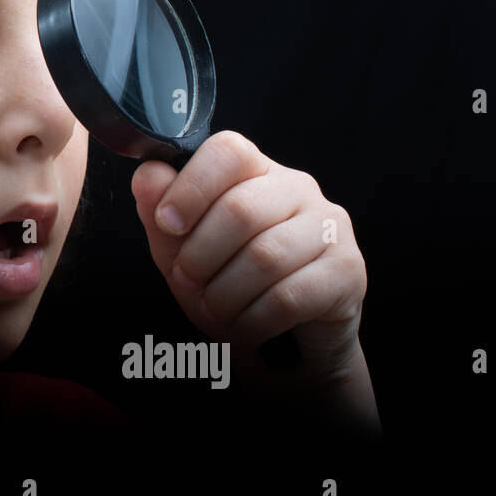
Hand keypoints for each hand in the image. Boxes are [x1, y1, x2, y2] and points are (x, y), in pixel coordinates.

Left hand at [131, 131, 370, 393]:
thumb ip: (159, 210)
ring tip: (215, 309)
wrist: (283, 344)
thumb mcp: (181, 249)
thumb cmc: (230, 285)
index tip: (167, 224)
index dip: (190, 187)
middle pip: (240, 209)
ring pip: (265, 256)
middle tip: (188, 281)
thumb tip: (148, 174)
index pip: (228, 151)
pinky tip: (248, 325)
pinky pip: (289, 295)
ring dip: (225, 294)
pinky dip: (254, 319)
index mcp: (256, 172)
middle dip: (200, 256)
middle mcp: (298, 189)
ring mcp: (329, 227)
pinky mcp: (348, 271)